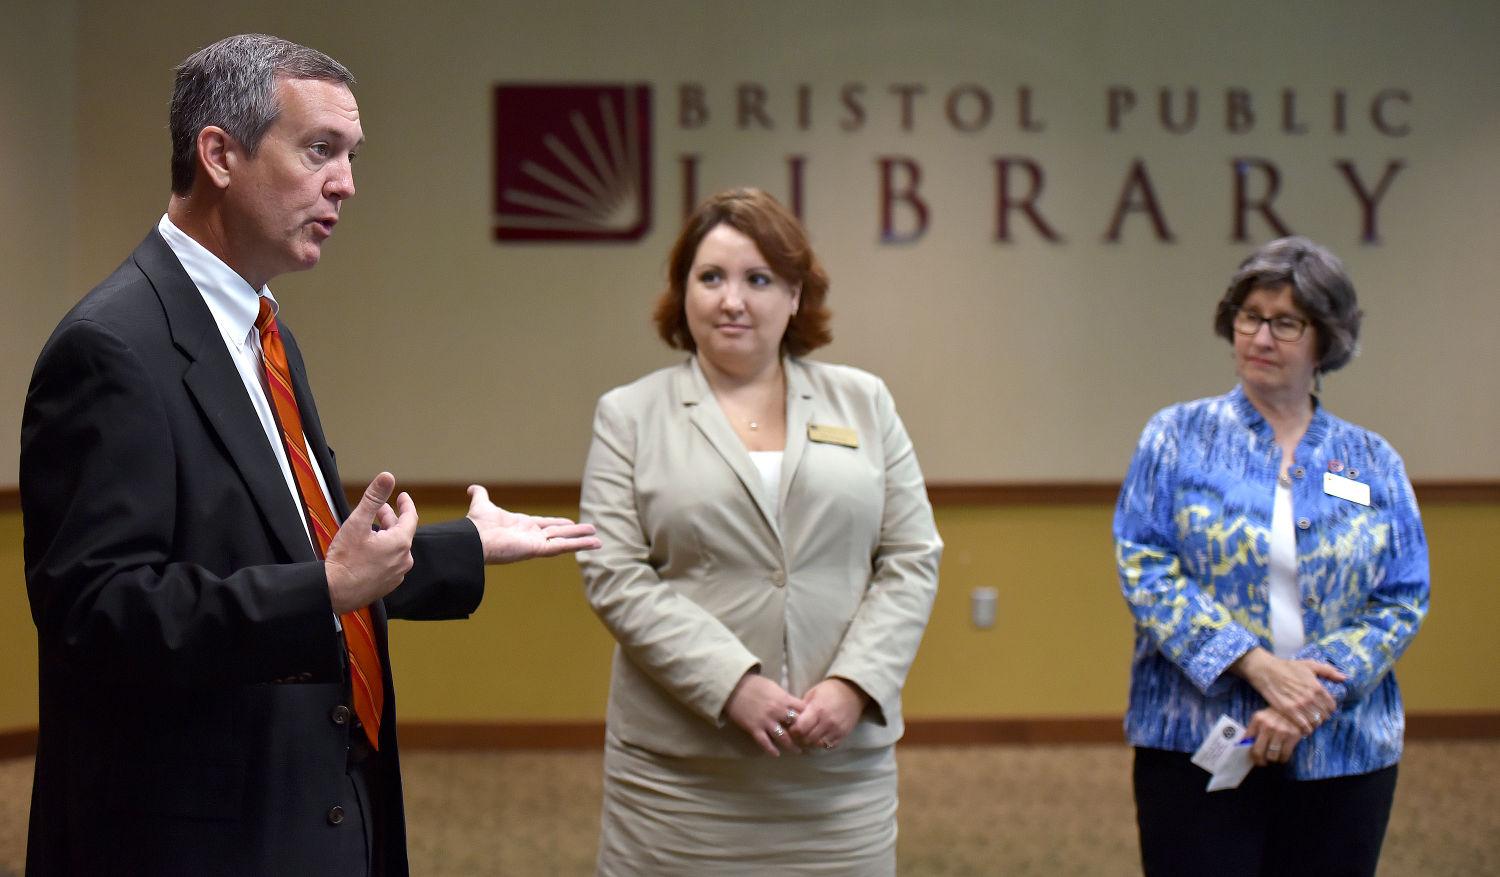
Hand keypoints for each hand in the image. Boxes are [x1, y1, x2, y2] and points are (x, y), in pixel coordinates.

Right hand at [325, 472, 417, 613]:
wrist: (334, 592)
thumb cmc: (345, 559)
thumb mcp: (358, 522)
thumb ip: (374, 498)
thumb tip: (387, 476)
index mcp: (400, 543)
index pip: (411, 518)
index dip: (406, 505)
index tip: (402, 496)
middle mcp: (403, 560)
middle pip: (401, 533)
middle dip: (390, 519)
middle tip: (379, 509)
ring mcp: (396, 575)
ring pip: (395, 549)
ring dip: (386, 536)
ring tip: (371, 529)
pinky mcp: (387, 585)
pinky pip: (389, 563)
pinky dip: (383, 553)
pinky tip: (369, 551)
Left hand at [464, 485, 600, 562]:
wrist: (474, 540)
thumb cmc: (477, 526)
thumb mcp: (482, 505)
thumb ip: (480, 496)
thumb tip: (472, 488)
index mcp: (522, 526)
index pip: (545, 524)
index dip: (558, 523)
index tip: (570, 523)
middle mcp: (531, 536)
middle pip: (559, 533)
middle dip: (575, 533)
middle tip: (591, 531)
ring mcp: (536, 544)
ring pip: (564, 541)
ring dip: (581, 540)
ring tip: (598, 540)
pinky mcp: (539, 550)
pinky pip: (563, 547)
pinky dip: (579, 545)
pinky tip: (594, 543)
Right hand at [723, 672, 806, 755]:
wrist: (733, 687)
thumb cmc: (754, 684)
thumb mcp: (774, 687)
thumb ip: (784, 697)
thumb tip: (794, 706)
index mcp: (784, 699)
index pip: (803, 710)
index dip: (810, 717)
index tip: (813, 724)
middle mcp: (778, 711)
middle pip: (796, 726)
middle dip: (804, 734)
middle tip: (809, 741)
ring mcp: (766, 721)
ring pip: (783, 738)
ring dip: (792, 746)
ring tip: (798, 751)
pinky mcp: (754, 729)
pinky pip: (765, 743)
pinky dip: (771, 750)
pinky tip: (776, 754)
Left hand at [788, 677, 868, 751]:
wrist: (853, 691)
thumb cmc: (829, 690)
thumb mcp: (812, 694)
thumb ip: (802, 708)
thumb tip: (790, 719)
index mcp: (817, 709)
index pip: (800, 728)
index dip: (793, 730)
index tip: (791, 728)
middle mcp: (827, 721)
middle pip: (807, 739)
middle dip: (800, 738)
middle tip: (798, 734)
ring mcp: (836, 729)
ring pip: (817, 744)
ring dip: (810, 742)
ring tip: (808, 736)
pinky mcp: (843, 734)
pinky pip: (829, 746)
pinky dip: (822, 744)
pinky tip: (819, 737)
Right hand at [1231, 648, 1343, 734]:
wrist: (1265, 670)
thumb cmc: (1287, 667)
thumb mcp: (1309, 664)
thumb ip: (1328, 671)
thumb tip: (1345, 678)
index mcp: (1317, 687)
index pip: (1331, 706)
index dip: (1329, 709)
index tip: (1323, 709)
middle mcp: (1310, 697)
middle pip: (1324, 715)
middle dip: (1321, 717)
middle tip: (1316, 716)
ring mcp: (1299, 705)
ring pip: (1315, 722)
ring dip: (1314, 724)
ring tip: (1310, 722)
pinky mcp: (1288, 710)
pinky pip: (1303, 725)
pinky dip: (1306, 729)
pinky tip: (1303, 727)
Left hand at [1245, 707, 1303, 766]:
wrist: (1297, 710)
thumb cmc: (1277, 716)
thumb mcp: (1263, 718)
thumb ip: (1254, 730)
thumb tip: (1246, 746)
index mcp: (1257, 719)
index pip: (1247, 740)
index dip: (1248, 751)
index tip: (1250, 756)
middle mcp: (1267, 725)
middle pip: (1257, 751)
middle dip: (1259, 760)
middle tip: (1261, 762)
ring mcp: (1280, 731)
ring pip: (1271, 756)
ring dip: (1271, 760)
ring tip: (1272, 758)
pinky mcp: (1293, 736)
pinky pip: (1285, 755)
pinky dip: (1282, 759)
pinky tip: (1282, 757)